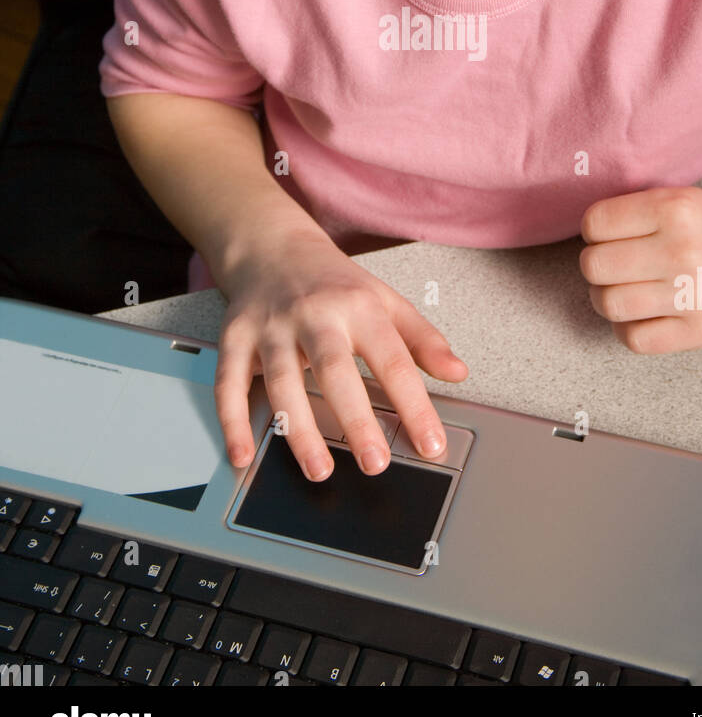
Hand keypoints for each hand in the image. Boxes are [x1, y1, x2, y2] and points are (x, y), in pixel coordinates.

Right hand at [214, 230, 467, 481]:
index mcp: (358, 307)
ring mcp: (271, 326)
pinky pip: (228, 382)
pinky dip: (232, 421)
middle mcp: (314, 314)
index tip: (431, 445)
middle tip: (376, 464)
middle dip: (356, 419)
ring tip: (320, 470)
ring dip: (298, 428)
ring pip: (282, 380)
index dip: (414, 405)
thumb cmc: (334, 282)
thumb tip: (458, 372)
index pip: (393, 360)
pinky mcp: (235, 337)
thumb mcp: (385, 300)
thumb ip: (422, 339)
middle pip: (335, 369)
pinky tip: (242, 455)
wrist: (272, 246)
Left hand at [579, 186, 701, 351]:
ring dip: (608, 298)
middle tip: (616, 265)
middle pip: (594, 266)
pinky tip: (645, 314)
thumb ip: (635, 213)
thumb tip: (584, 238)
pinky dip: (629, 329)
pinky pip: (634, 339)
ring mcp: (691, 294)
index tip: (610, 235)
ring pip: (608, 304)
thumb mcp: (682, 198)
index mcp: (674, 208)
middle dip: (597, 266)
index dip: (595, 231)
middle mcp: (681, 250)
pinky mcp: (699, 332)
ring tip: (627, 290)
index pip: (595, 223)